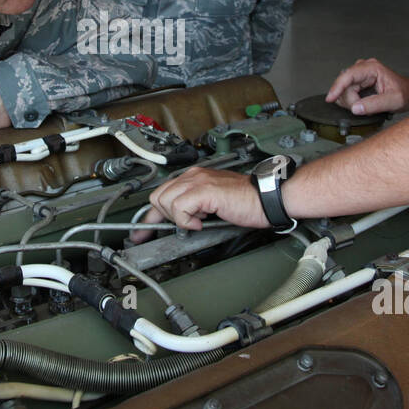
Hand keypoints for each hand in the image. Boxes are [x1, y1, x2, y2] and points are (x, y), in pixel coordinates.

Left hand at [129, 167, 267, 241]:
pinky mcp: (205, 191)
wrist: (268, 198)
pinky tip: (202, 223)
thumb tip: (177, 223)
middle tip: (184, 226)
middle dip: (164, 217)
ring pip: (165, 201)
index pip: (162, 193)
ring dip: (178, 218)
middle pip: (158, 197)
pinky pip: (180, 208)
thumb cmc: (248, 202)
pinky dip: (187, 220)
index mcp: (195, 177)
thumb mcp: (213, 204)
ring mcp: (199, 181)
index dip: (148, 217)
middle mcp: (194, 175)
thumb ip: (194, 207)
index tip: (140, 232)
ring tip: (198, 221)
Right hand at [326, 57, 408, 114]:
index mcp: (372, 68)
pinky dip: (351, 101)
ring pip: (344, 89)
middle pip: (344, 84)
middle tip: (364, 108)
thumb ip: (375, 104)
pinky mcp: (358, 81)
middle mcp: (364, 68)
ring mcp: (360, 74)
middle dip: (350, 100)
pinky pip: (346, 92)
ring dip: (351, 101)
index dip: (337, 87)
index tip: (330, 98)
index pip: (348, 75)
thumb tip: (356, 108)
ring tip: (367, 106)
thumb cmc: (405, 94)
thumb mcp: (394, 101)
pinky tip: (363, 104)